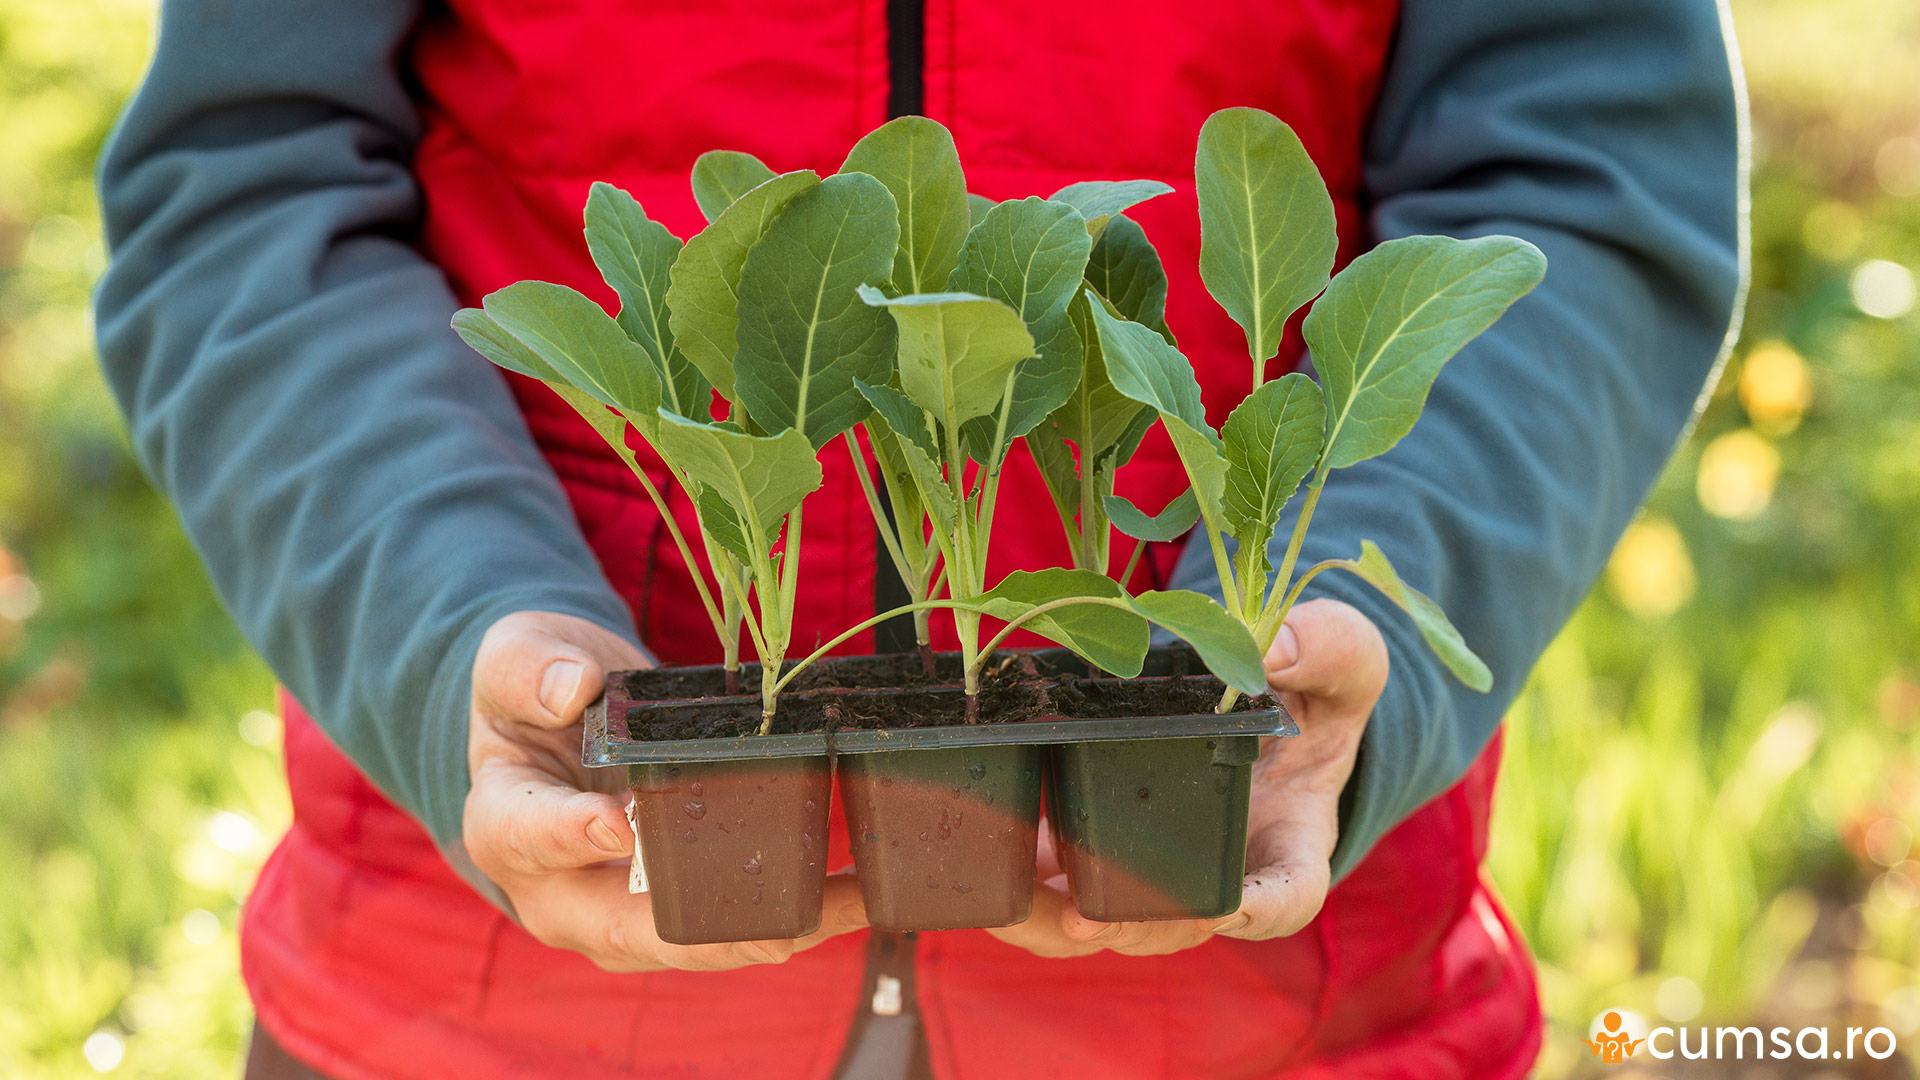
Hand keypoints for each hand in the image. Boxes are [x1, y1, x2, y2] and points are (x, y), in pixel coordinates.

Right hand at [462, 611, 867, 971]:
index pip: (532, 835)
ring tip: (847, 907)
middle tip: (778, 930)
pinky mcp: (667, 911)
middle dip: (709, 934)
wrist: (556, 723)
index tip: (621, 825)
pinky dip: (791, 916)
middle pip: (627, 929)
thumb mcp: (516, 657)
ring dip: (772, 931)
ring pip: (691, 942)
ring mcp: (616, 914)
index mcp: (505, 823)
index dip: (574, 834)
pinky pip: (726, 925)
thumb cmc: (533, 691)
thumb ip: (531, 669)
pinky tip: (853, 898)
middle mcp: (557, 891)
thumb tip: (574, 688)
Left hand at [988, 598, 1386, 957]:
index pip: (1287, 896)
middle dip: (1129, 931)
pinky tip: (988, 851)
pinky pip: (1068, 881)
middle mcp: (1227, 876)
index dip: (1257, 911)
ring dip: (1060, 924)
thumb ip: (1324, 649)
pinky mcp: (1109, 847)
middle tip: (1085, 921)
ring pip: (1112, 922)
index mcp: (1295, 842)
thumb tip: (1273, 649)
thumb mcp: (1345, 656)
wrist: (1273, 696)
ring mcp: (1164, 870)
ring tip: (1013, 908)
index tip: (1230, 909)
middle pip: (1181, 929)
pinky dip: (1029, 878)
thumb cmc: (1317, 685)